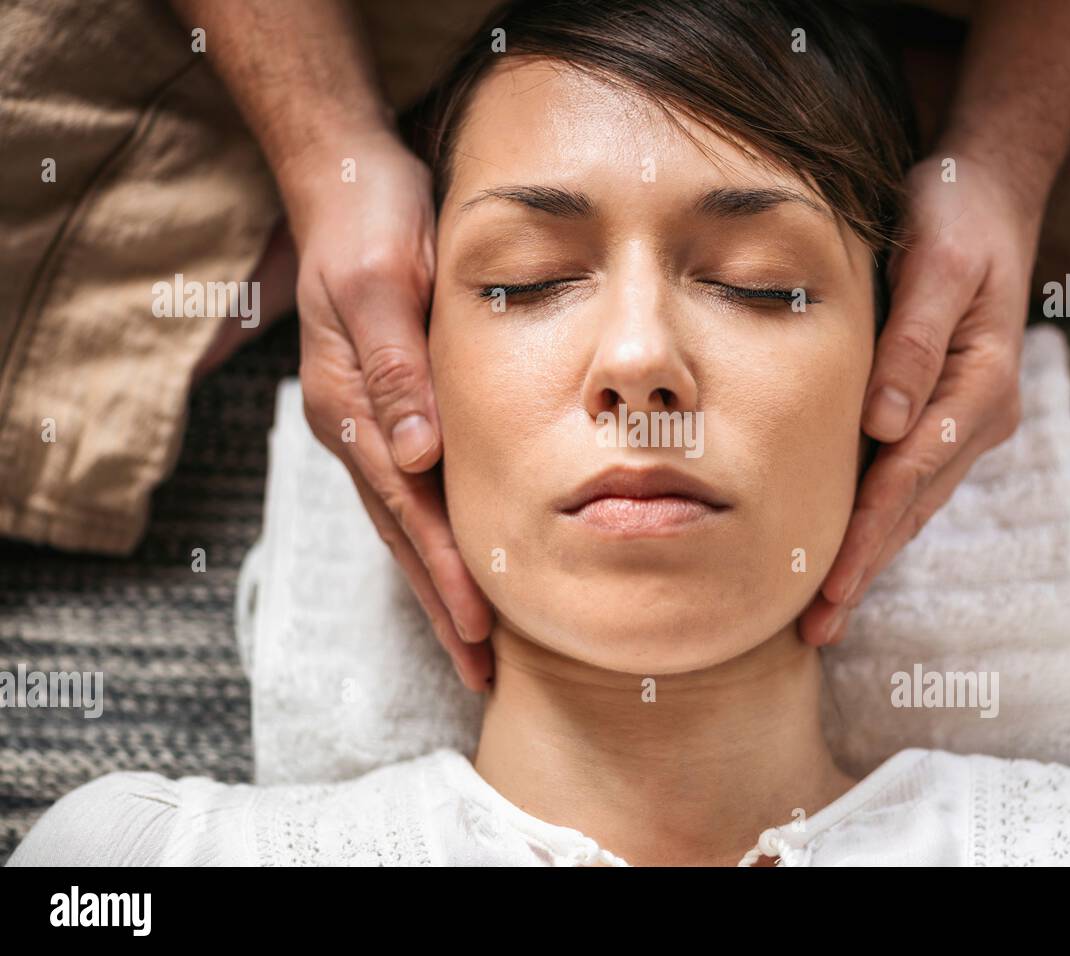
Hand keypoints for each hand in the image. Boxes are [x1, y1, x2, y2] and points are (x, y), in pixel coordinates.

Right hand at [288, 130, 494, 689]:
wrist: (346, 184)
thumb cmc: (370, 224)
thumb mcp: (380, 281)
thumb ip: (397, 368)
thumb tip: (418, 454)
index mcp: (349, 405)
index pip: (404, 506)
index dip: (442, 568)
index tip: (478, 628)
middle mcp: (354, 425)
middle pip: (402, 531)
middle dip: (441, 602)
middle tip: (481, 670)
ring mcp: (368, 420)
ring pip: (407, 519)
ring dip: (440, 581)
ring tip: (475, 642)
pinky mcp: (389, 408)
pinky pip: (414, 488)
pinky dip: (439, 534)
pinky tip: (464, 562)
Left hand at [801, 152, 1036, 646]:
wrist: (989, 192)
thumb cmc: (957, 215)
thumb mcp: (938, 259)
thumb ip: (914, 339)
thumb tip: (885, 424)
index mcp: (980, 384)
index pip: (910, 475)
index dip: (867, 535)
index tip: (829, 588)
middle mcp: (978, 414)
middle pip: (912, 506)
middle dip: (863, 569)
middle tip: (817, 630)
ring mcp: (965, 419)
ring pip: (911, 502)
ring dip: (869, 557)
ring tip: (825, 613)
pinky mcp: (944, 412)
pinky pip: (908, 478)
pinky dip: (876, 519)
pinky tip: (846, 550)